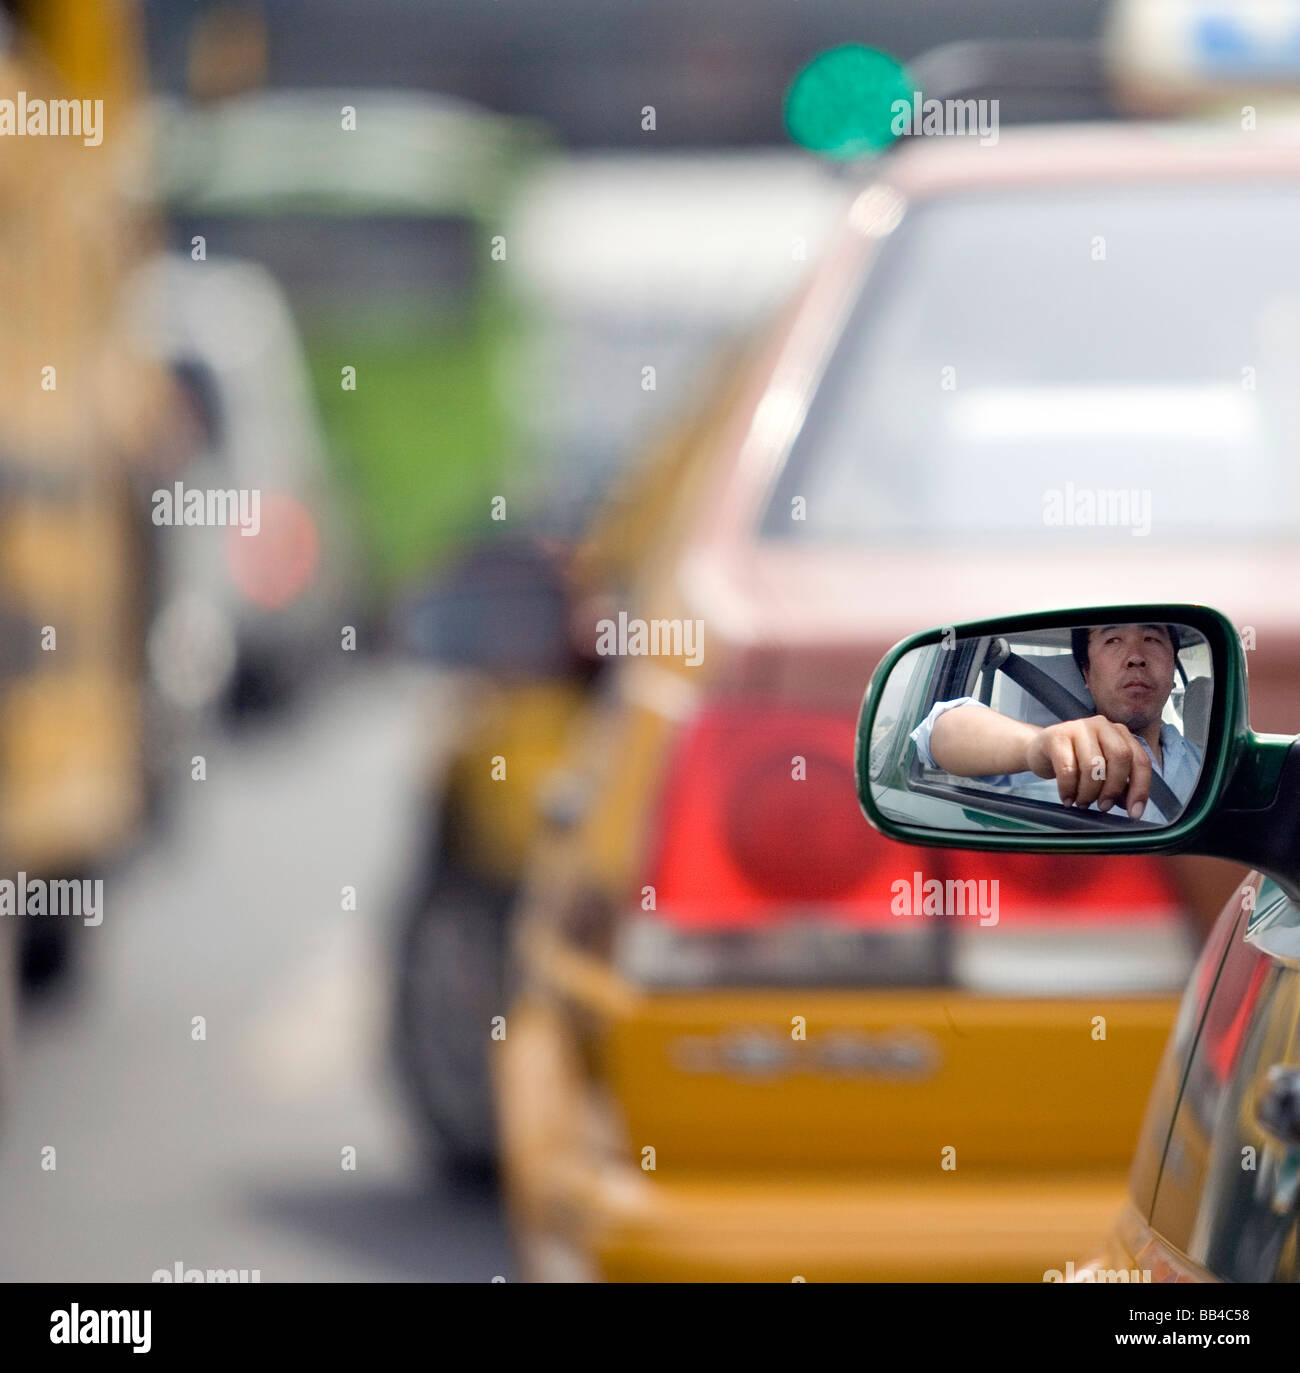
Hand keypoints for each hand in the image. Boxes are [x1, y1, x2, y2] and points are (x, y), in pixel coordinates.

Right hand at [1024, 715, 1151, 818]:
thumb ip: (1119, 786)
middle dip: (1113, 788)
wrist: (1039, 750)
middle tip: (1103, 806)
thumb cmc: (1075, 761)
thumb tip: (1131, 806)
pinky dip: (1068, 789)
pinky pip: (1067, 769)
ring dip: (1088, 792)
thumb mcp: (1101, 772)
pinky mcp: (1056, 736)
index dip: (1140, 789)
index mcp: (1119, 733)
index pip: (1140, 760)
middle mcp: (1102, 725)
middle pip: (1120, 757)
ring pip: (1093, 765)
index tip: (1134, 813)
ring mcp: (1078, 727)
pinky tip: (1067, 798)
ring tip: (1082, 803)